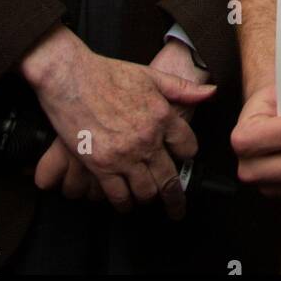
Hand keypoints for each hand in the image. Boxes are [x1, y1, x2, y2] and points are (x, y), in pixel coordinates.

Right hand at [21, 26, 216, 218]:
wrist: (70, 76)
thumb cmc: (108, 73)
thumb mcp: (150, 75)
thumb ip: (182, 88)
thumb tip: (210, 92)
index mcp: (163, 115)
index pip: (188, 147)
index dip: (187, 155)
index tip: (183, 160)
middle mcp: (147, 138)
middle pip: (169, 178)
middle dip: (175, 197)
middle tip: (177, 208)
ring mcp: (124, 154)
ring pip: (146, 191)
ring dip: (148, 197)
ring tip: (147, 198)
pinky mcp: (101, 165)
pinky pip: (118, 195)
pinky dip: (124, 203)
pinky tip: (124, 202)